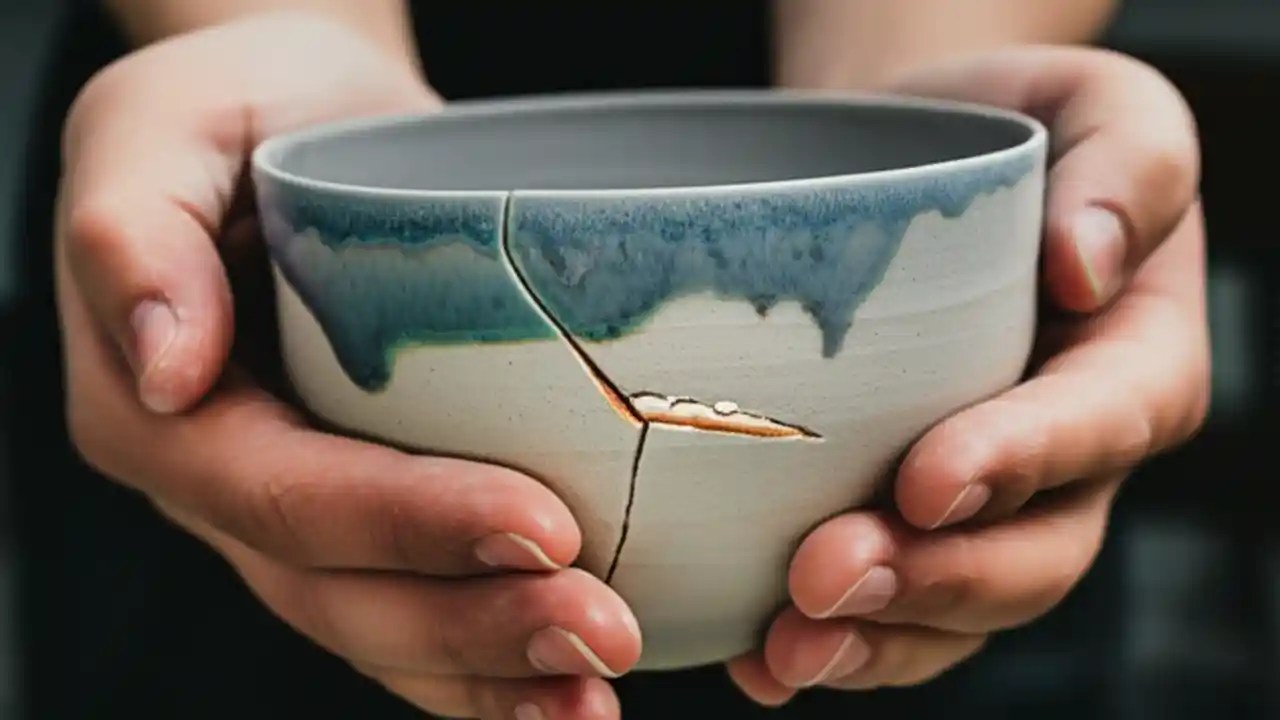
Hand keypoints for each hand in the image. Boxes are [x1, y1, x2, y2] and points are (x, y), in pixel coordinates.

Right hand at [56, 14, 638, 718]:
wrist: (312, 120)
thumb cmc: (245, 105)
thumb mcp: (163, 121)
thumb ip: (133, 231)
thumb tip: (167, 363)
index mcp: (159, 408)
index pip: (284, 492)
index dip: (409, 522)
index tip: (543, 525)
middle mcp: (222, 483)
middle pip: (338, 588)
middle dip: (473, 625)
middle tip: (602, 633)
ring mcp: (293, 510)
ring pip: (380, 626)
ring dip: (490, 672)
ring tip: (596, 692)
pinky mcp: (367, 507)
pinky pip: (415, 606)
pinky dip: (487, 662)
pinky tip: (568, 689)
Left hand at [728, 46, 1207, 702]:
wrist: (908, 166)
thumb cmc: (1006, 130)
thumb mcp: (1099, 107)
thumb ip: (1127, 169)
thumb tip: (1084, 263)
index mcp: (1134, 353)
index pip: (1104, 420)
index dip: (1020, 462)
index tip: (923, 482)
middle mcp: (1072, 451)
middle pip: (1035, 549)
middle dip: (932, 580)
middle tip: (821, 579)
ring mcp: (994, 502)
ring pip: (962, 609)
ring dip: (876, 640)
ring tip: (783, 652)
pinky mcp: (913, 520)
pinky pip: (895, 611)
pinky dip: (834, 643)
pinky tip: (756, 659)